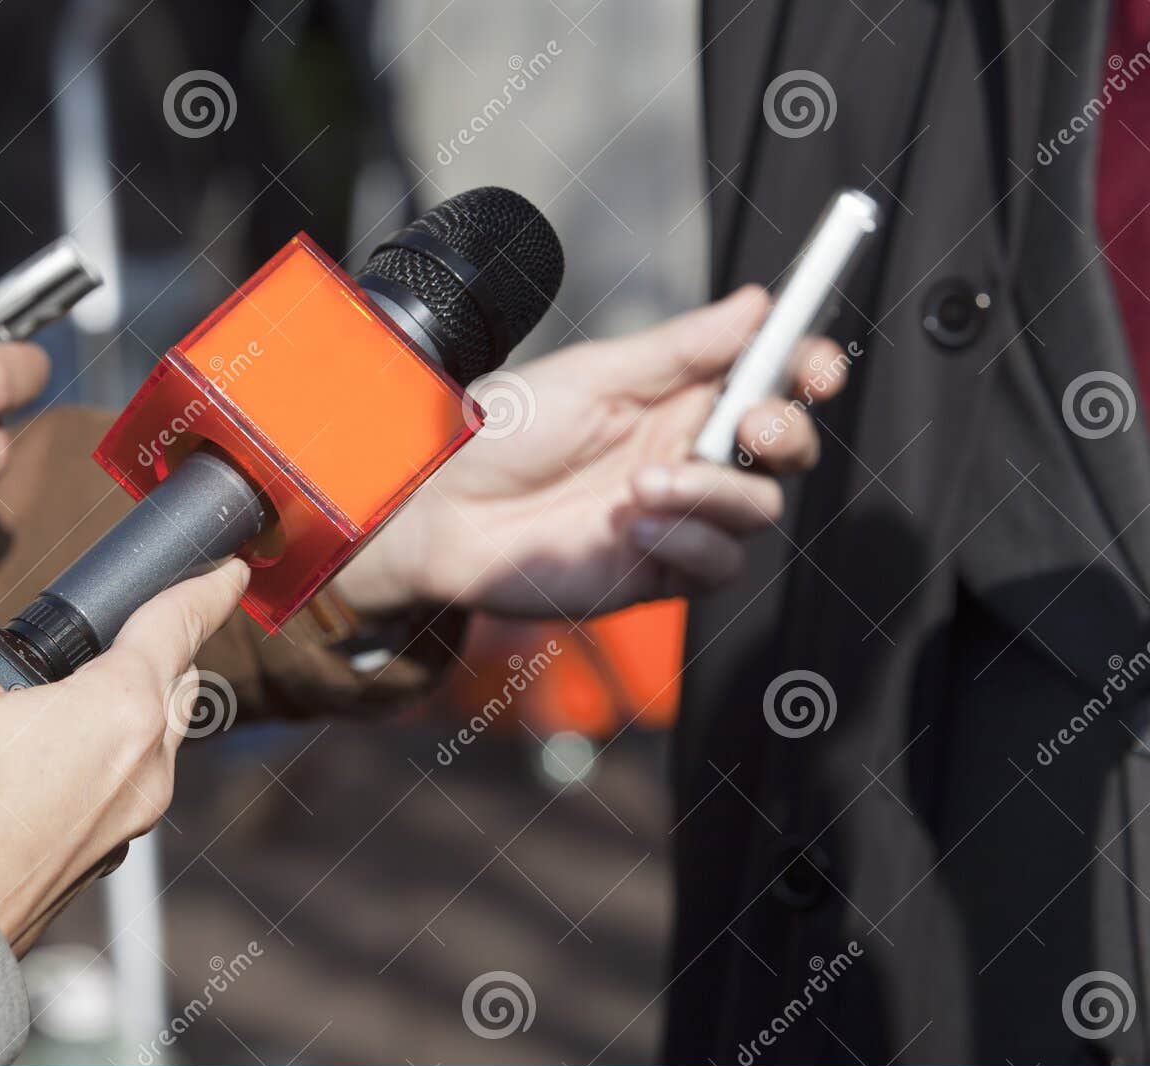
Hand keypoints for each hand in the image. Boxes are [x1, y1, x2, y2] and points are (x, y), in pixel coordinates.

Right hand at [0, 545, 248, 954]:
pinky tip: (47, 761)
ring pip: (155, 742)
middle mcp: (145, 768)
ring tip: (81, 689)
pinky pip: (123, 791)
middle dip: (168, 646)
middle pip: (177, 684)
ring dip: (134, 706)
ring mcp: (128, 823)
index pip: (180, 625)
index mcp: (122, 710)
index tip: (231, 572)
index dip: (208, 589)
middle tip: (138, 623)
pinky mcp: (98, 861)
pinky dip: (104, 760)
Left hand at [337, 286, 847, 618]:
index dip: (808, 368)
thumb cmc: (503, 432)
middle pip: (784, 447)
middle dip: (782, 432)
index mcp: (678, 393)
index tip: (815, 366)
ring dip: (713, 495)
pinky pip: (718, 564)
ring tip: (641, 488)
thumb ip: (683, 348)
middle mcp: (688, 452)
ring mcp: (678, 514)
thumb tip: (758, 302)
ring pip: (758, 509)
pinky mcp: (660, 569)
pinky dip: (687, 542)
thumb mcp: (596, 374)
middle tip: (746, 424)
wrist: (444, 510)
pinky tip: (630, 528)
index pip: (771, 377)